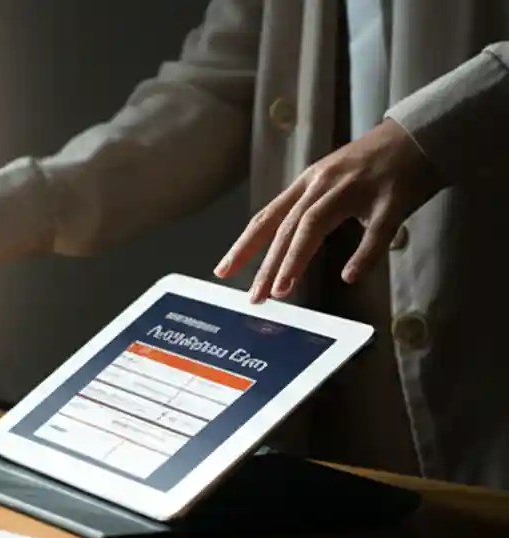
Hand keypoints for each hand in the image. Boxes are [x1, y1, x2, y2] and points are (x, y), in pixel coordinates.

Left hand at [215, 119, 442, 301]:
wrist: (419, 134)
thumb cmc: (373, 166)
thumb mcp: (330, 183)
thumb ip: (308, 211)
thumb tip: (283, 248)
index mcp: (308, 183)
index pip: (267, 217)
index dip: (244, 245)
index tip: (223, 271)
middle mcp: (324, 184)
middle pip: (286, 226)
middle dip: (266, 263)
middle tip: (254, 296)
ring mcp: (357, 189)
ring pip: (316, 225)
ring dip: (296, 258)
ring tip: (282, 290)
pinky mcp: (392, 198)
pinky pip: (376, 231)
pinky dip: (362, 254)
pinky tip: (349, 276)